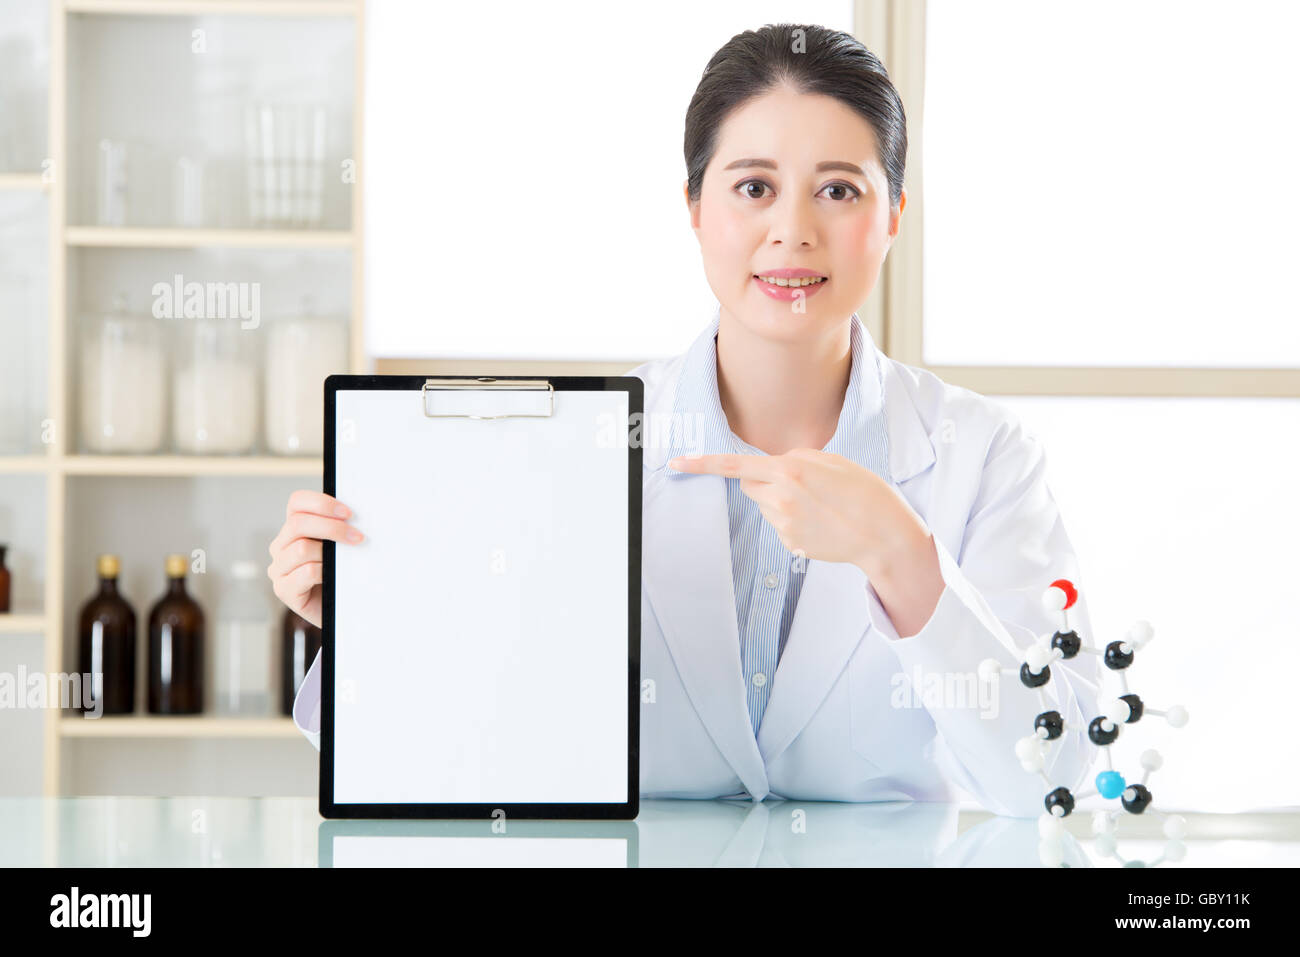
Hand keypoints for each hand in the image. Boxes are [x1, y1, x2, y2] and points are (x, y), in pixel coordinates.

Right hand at [267, 490, 363, 629]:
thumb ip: (339, 529)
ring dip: (328, 553)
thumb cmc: (340, 576)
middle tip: (357, 537)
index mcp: (293, 529)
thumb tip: (357, 517)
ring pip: (301, 548)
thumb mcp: (338, 547)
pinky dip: (323, 572)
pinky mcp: (283, 590)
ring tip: (345, 563)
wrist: (340, 611)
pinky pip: (305, 572)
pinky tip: (332, 577)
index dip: (322, 503)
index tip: (349, 513)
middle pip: (298, 524)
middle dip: (332, 528)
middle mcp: (281, 546)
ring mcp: (279, 569)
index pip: (297, 502)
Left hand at [667, 448, 924, 580]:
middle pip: (748, 486)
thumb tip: (773, 467)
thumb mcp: (831, 460)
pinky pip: (780, 525)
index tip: (677, 463)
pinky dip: (793, 521)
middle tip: (797, 484)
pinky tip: (820, 522)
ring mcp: (783, 525)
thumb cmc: (864, 492)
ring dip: (780, 501)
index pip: (734, 465)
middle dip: (762, 482)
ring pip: (765, 506)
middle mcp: (781, 498)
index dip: (701, 464)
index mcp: (789, 471)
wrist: (884, 533)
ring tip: (818, 505)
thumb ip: (795, 459)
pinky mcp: (790, 544)